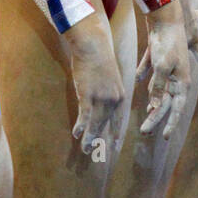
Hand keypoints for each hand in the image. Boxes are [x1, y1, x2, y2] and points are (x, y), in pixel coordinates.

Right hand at [64, 13, 126, 156]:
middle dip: (99, 139)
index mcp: (120, 95)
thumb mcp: (110, 77)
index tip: (114, 148)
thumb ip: (108, 92)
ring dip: (89, 137)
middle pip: (105, 125)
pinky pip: (85, 115)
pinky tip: (76, 133)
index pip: (119, 120)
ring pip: (95, 123)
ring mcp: (101, 97)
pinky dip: (81, 125)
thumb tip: (102, 102)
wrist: (94, 45)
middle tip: (93, 152)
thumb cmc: (100, 58)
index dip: (116, 135)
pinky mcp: (87, 94)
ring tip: (85, 149)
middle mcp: (113, 99)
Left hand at [136, 1, 190, 138]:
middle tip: (144, 131)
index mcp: (182, 81)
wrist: (166, 17)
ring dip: (152, 103)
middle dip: (156, 118)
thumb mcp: (162, 67)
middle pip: (166, 103)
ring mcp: (167, 68)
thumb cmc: (168, 43)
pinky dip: (144, 76)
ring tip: (144, 116)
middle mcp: (177, 77)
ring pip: (158, 91)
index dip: (170, 123)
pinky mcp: (158, 59)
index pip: (176, 108)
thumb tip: (154, 106)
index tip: (162, 137)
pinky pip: (150, 72)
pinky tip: (138, 81)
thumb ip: (158, 87)